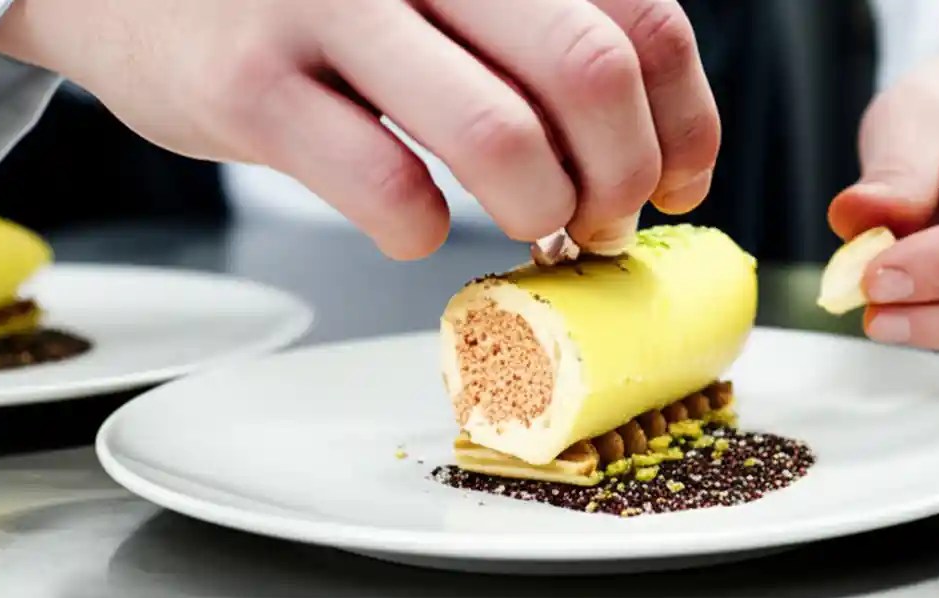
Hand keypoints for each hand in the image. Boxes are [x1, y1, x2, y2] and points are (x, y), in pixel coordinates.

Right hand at [0, 0, 719, 258]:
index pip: (644, 20)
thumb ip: (542, 43)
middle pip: (590, 71)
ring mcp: (329, 7)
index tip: (679, 182)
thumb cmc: (318, 0)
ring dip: (539, 210)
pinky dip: (421, 234)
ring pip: (501, 136)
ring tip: (526, 226)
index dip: (685, 122)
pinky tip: (412, 226)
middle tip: (601, 218)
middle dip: (620, 176)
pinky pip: (385, 188)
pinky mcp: (252, 85)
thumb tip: (657, 152)